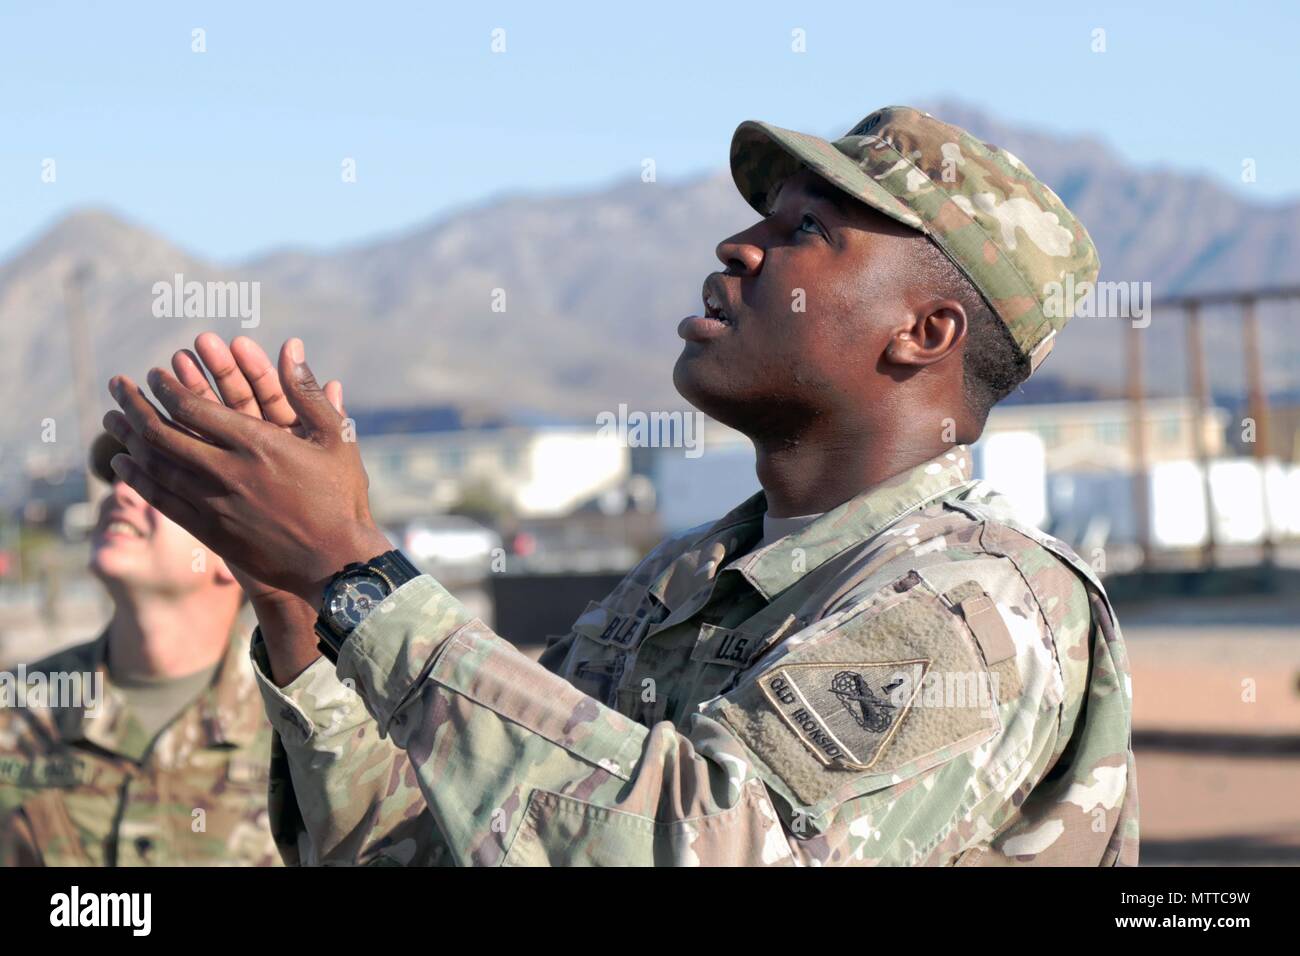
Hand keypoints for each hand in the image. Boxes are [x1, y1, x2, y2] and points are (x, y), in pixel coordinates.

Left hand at [104, 336, 391, 606]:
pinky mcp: (210, 532)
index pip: (193, 407)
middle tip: (119, 387)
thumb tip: (292, 347)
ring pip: (156, 467)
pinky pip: (163, 501)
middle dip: (134, 406)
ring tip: (112, 419)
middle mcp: (229, 472)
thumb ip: (307, 392)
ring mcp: (215, 505)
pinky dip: (138, 480)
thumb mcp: (335, 437)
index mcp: (258, 443)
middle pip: (162, 433)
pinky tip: (123, 464)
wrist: (335, 561)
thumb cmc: (340, 495)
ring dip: (128, 439)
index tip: (155, 374)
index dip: (167, 387)